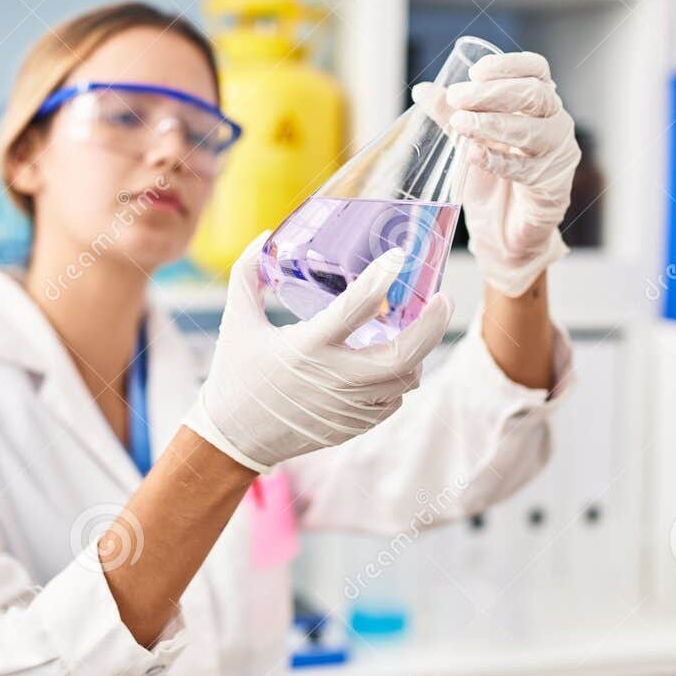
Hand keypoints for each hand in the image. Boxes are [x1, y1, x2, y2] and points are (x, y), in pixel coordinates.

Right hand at [182, 233, 452, 473]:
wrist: (234, 439)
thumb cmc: (236, 375)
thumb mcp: (237, 320)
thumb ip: (248, 274)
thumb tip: (266, 235)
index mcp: (307, 347)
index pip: (357, 306)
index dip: (383, 278)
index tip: (399, 258)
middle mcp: (335, 379)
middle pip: (405, 353)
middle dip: (433, 324)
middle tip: (442, 299)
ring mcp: (348, 407)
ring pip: (406, 378)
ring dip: (417, 353)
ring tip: (417, 330)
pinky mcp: (353, 426)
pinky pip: (393, 401)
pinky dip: (399, 380)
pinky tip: (393, 363)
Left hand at [413, 51, 579, 296]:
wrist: (504, 231)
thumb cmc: (491, 180)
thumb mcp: (468, 141)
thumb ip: (450, 115)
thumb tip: (422, 90)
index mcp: (538, 105)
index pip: (537, 71)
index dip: (510, 65)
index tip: (476, 71)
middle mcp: (555, 123)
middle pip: (534, 96)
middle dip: (492, 94)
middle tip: (457, 97)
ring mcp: (559, 155)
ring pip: (532, 132)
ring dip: (492, 125)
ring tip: (460, 124)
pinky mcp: (554, 187)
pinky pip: (526, 171)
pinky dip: (497, 161)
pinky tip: (473, 155)